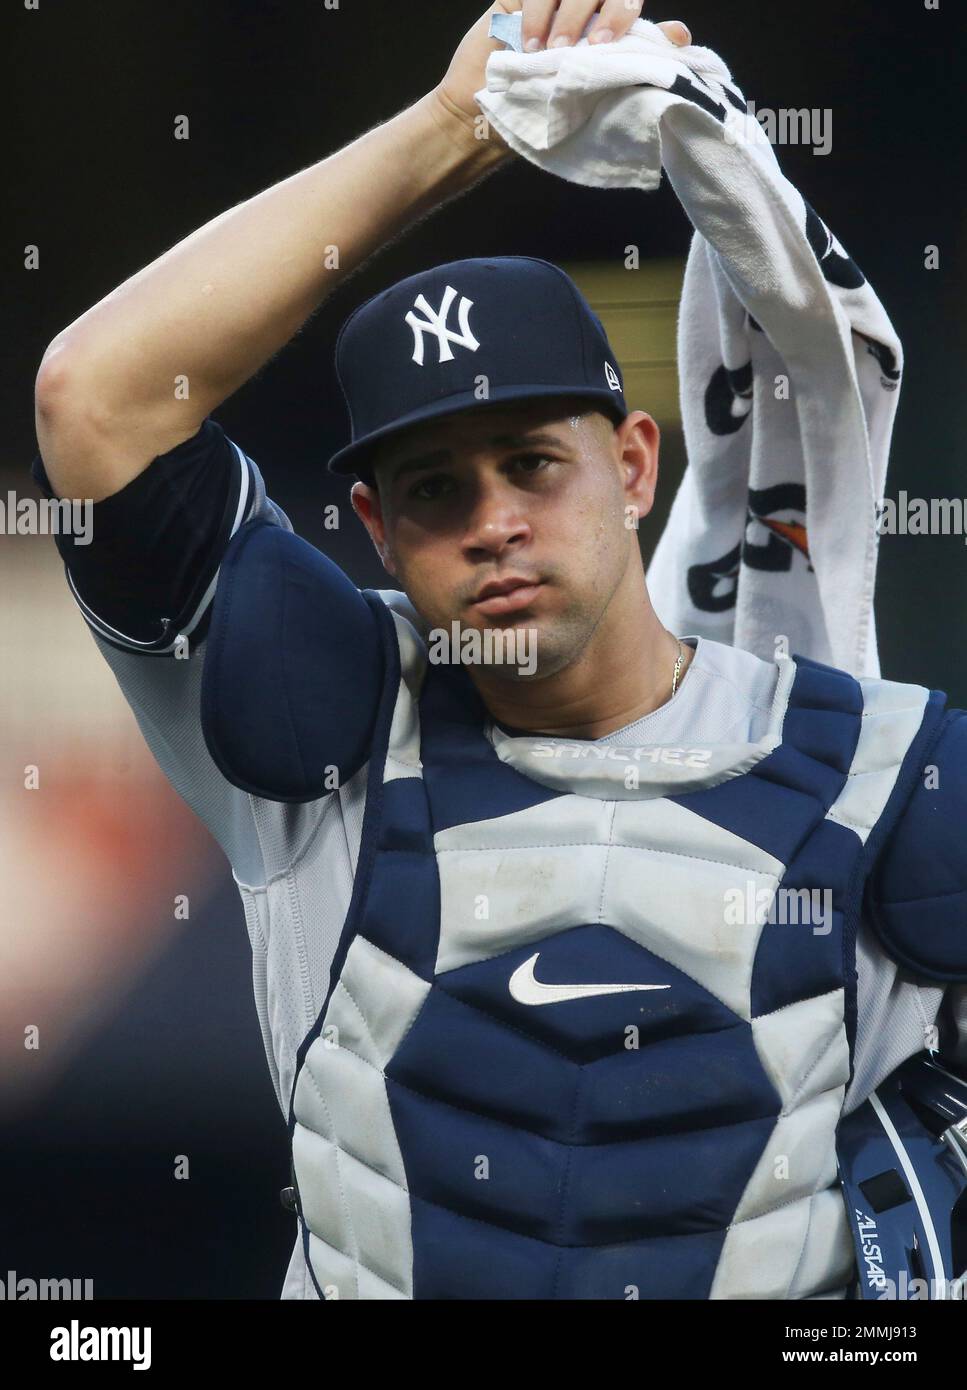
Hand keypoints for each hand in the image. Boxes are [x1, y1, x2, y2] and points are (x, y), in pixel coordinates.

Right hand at [432, 1, 692, 148]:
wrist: (487, 120)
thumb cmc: (548, 111)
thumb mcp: (600, 89)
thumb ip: (638, 57)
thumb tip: (681, 35)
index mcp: (609, 21)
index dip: (623, 8)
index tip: (608, 42)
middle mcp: (584, 5)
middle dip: (600, 10)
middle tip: (586, 48)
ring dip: (566, 19)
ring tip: (550, 55)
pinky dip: (536, 15)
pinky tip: (529, 45)